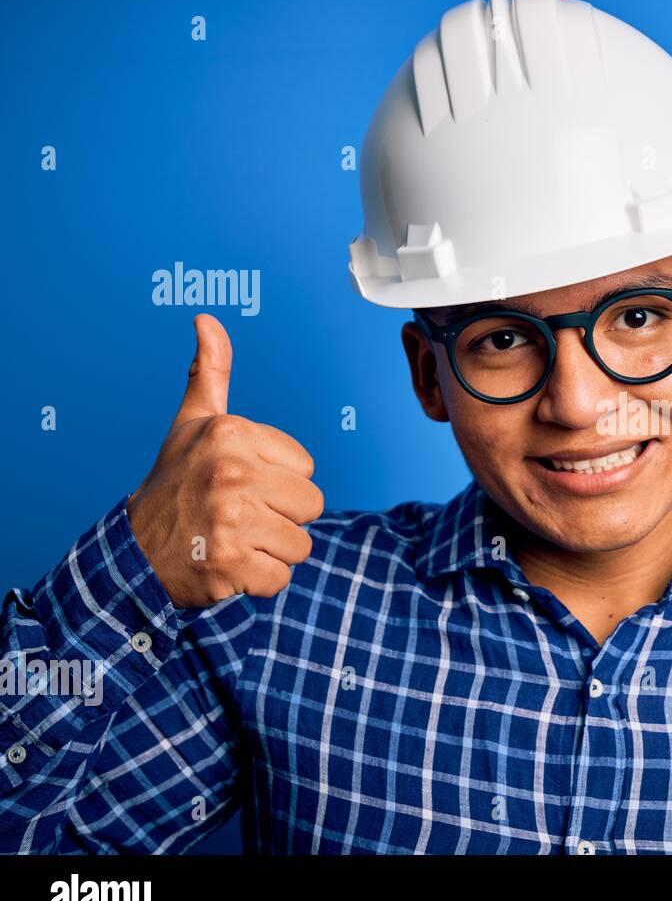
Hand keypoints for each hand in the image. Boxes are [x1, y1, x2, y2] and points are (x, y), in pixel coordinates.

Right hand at [127, 314, 324, 607]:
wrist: (132, 552)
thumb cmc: (175, 483)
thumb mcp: (192, 423)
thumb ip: (209, 372)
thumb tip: (207, 319)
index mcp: (231, 434)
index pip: (307, 468)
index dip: (278, 481)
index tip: (239, 483)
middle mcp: (231, 472)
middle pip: (311, 506)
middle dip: (281, 518)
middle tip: (238, 516)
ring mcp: (231, 520)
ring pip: (301, 544)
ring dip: (271, 551)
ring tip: (234, 540)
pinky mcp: (231, 565)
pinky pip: (281, 578)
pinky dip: (259, 581)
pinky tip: (228, 566)